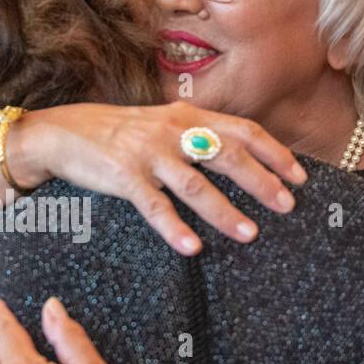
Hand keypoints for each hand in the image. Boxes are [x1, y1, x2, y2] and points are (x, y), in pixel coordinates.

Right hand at [8, 102, 308, 254]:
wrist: (64, 133)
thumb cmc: (118, 134)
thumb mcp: (162, 124)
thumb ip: (197, 135)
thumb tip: (238, 157)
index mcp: (188, 116)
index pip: (243, 131)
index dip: (274, 153)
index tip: (300, 177)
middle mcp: (173, 131)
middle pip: (228, 155)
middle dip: (261, 182)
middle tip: (287, 206)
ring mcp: (148, 153)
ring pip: (196, 184)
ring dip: (225, 211)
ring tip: (249, 234)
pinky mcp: (123, 176)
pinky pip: (154, 206)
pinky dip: (174, 227)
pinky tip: (191, 248)